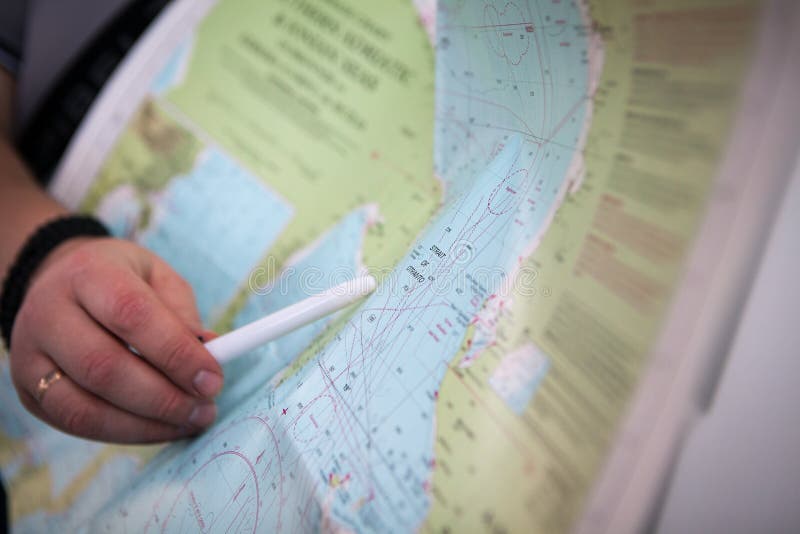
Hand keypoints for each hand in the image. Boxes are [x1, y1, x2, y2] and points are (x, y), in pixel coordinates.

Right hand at [7, 236, 223, 442]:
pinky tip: (159, 428)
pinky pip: (76, 424)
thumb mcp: (157, 278)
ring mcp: (30, 356)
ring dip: (146, 424)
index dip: (175, 353)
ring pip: (85, 406)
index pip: (131, 315)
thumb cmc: (121, 280)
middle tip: (206, 409)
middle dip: (164, 397)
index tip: (213, 380)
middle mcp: (48, 313)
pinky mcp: (27, 391)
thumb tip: (210, 354)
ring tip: (190, 422)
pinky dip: (124, 432)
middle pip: (104, 367)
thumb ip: (182, 314)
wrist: (59, 283)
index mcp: (87, 273)